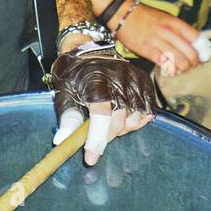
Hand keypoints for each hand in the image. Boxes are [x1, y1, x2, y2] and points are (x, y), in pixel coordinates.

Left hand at [51, 46, 156, 166]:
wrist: (90, 51)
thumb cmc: (74, 75)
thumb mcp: (64, 93)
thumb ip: (67, 118)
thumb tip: (62, 141)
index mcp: (95, 80)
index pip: (101, 116)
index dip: (97, 139)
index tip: (90, 159)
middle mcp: (118, 78)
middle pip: (120, 121)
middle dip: (107, 135)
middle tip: (96, 135)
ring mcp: (134, 79)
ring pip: (136, 119)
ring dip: (123, 128)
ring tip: (110, 121)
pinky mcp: (145, 82)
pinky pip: (148, 111)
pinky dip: (137, 119)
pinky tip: (123, 115)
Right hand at [116, 2, 202, 74]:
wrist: (123, 14)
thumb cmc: (144, 16)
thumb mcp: (165, 17)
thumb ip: (178, 29)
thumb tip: (193, 43)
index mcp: (174, 22)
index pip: (196, 38)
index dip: (202, 50)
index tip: (204, 56)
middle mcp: (167, 31)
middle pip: (189, 52)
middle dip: (194, 62)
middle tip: (193, 65)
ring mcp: (157, 41)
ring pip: (179, 60)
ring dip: (184, 68)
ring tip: (183, 69)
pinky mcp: (146, 50)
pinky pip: (164, 63)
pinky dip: (171, 69)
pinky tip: (172, 70)